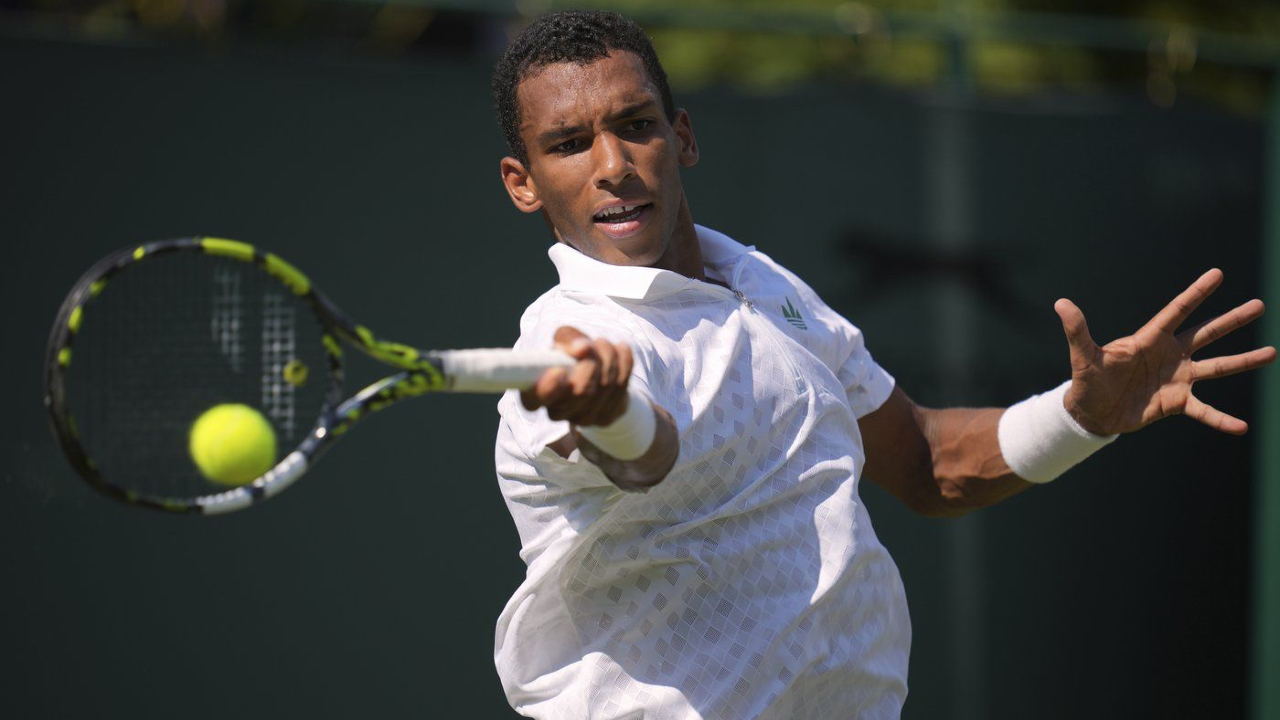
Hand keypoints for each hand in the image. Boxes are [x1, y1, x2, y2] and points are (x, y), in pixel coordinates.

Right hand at [520, 326, 634, 426]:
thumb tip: (582, 348)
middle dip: (592, 361)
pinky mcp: (605, 418)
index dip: (548, 388)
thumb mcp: (564, 341)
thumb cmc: (572, 356)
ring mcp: (582, 418)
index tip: (559, 371)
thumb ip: (567, 339)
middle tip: (590, 345)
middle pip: (580, 391)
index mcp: (537, 392)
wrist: (596, 373)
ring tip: (603, 344)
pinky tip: (621, 350)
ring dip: (609, 357)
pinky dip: (624, 362)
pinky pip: (622, 386)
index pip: (533, 399)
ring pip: (605, 386)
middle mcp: (556, 411)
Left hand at [1056, 269, 1274, 435]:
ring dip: (1243, 361)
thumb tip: (1060, 303)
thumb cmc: (1087, 380)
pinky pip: (1204, 411)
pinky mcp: (1177, 403)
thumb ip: (1078, 331)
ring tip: (1272, 352)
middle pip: (1206, 333)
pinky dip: (1221, 419)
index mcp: (1150, 339)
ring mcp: (1177, 378)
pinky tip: (1242, 427)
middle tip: (1260, 305)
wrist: (1092, 412)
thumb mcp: (1084, 356)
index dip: (1196, 293)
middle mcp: (1170, 355)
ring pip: (1217, 366)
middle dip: (1231, 320)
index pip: (1177, 311)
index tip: (1217, 273)